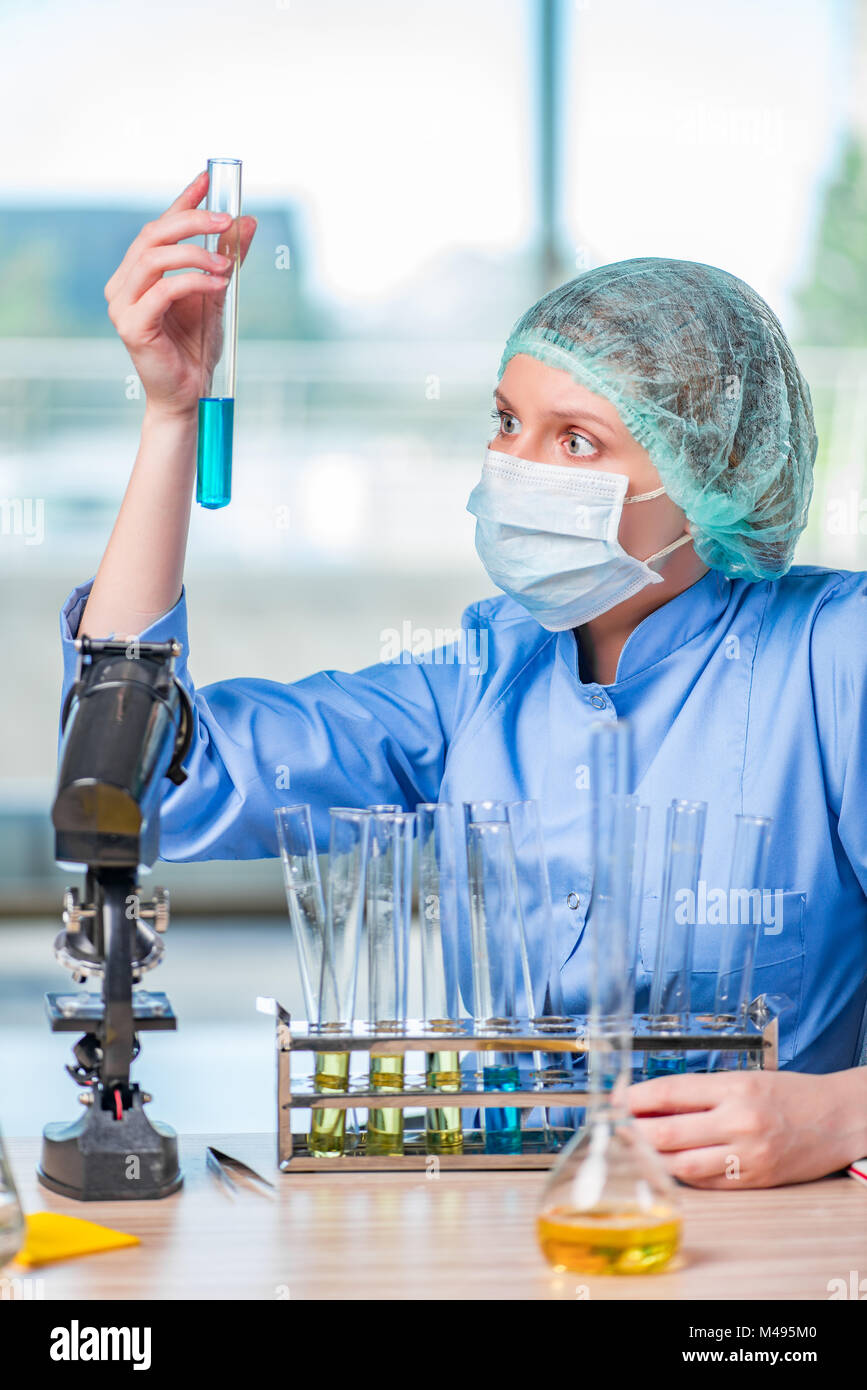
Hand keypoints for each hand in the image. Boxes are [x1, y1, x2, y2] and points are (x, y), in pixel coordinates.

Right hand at [103, 170, 256, 417]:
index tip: (209, 178)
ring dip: (196, 254)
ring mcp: (122, 304)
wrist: (189, 394)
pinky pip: (164, 290)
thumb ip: (226, 258)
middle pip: (153, 234)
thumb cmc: (197, 348)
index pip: (159, 226)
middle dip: (191, 220)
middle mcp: (123, 284)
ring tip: (227, 265)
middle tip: (226, 220)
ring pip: (155, 257)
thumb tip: (246, 221)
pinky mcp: (132, 325)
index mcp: (138, 273)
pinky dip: (194, 281)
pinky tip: (217, 285)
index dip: (183, 199)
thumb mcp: (217, 294)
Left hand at [625, 1068, 866, 1188]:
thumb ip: (699, 1093)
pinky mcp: (755, 1180)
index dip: (633, 1098)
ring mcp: (747, 1155)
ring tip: (635, 1148)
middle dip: (633, 1131)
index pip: (668, 1093)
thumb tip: (650, 1102)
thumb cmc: (790, 1094)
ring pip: (681, 1163)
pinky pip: (706, 1182)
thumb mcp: (744, 1078)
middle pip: (667, 1131)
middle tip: (615, 1127)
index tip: (614, 1100)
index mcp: (734, 1087)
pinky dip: (682, 1174)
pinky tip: (669, 1165)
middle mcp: (738, 1121)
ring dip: (651, 1157)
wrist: (839, 1119)